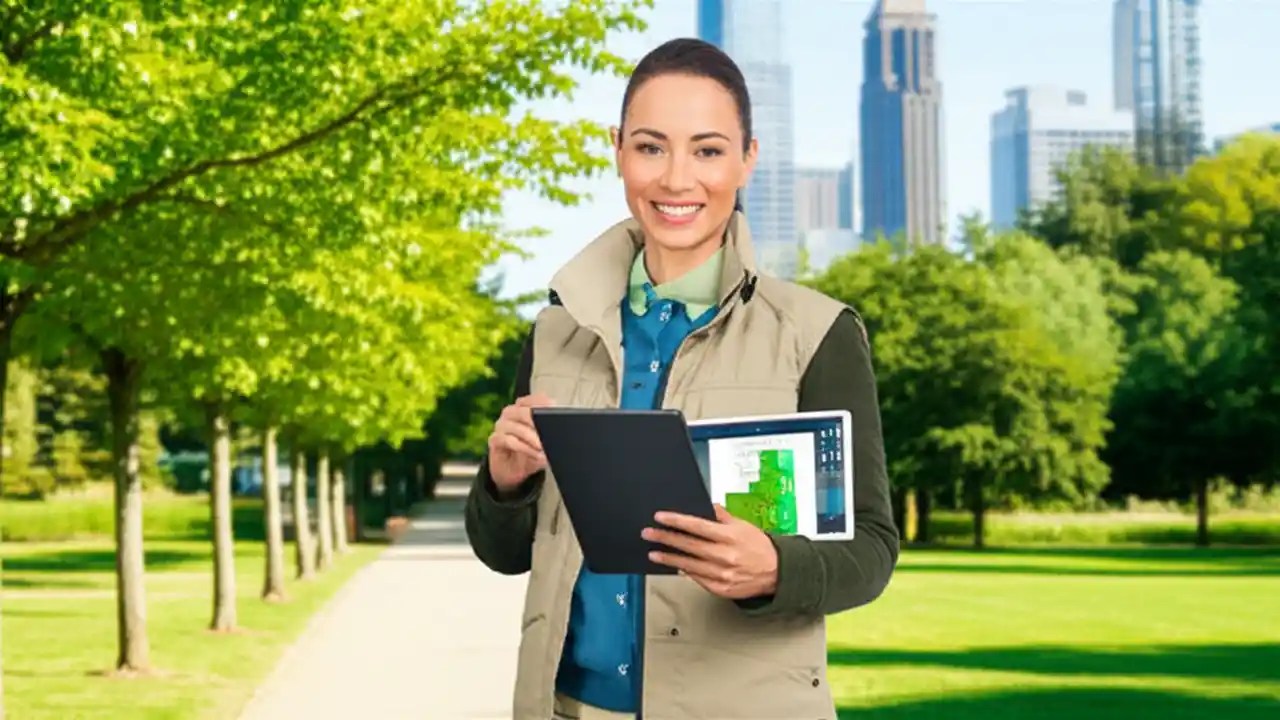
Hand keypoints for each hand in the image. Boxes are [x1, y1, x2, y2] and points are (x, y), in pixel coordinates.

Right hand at [486, 394, 554, 493]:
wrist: (513, 471)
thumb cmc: (530, 453)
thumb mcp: (545, 443)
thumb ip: (551, 433)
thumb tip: (562, 431)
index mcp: (524, 408)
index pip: (535, 399)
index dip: (545, 404)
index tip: (555, 410)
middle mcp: (510, 413)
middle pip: (523, 412)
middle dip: (538, 423)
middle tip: (550, 434)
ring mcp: (501, 425)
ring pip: (517, 427)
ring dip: (533, 439)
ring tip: (544, 448)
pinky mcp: (494, 439)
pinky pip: (509, 440)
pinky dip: (525, 448)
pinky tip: (536, 454)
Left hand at [642, 505, 778, 599]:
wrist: (777, 573)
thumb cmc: (761, 548)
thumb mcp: (744, 526)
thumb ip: (723, 517)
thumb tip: (707, 506)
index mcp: (729, 537)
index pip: (697, 526)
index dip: (676, 521)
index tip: (661, 518)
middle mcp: (724, 556)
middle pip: (688, 545)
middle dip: (665, 538)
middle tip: (649, 534)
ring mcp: (721, 574)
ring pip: (688, 565)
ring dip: (669, 558)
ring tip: (654, 553)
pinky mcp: (720, 589)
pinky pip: (697, 579)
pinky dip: (685, 572)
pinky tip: (675, 567)